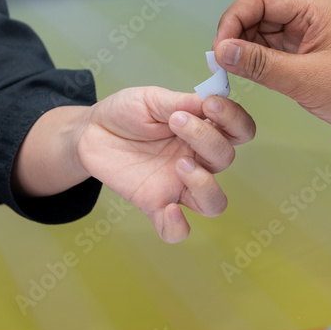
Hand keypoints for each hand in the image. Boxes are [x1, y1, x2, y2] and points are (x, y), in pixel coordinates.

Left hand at [74, 87, 254, 242]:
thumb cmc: (126, 113)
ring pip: (214, 202)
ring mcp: (178, 186)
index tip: (211, 105)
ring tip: (180, 165)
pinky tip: (170, 210)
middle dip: (206, 138)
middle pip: (225, 159)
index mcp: (203, 131)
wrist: (91, 132)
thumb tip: (211, 98)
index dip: (234, 119)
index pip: (239, 131)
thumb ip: (180, 102)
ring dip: (205, 184)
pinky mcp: (155, 205)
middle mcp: (198, 160)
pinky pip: (176, 231)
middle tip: (176, 122)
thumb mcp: (152, 99)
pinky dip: (178, 227)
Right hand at [213, 0, 330, 143]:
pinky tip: (247, 80)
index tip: (219, 50)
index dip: (234, 20)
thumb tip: (222, 50)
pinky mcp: (309, 63)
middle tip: (220, 66)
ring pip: (264, 37)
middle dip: (236, 36)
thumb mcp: (307, 79)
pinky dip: (258, 66)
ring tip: (230, 75)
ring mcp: (310, 41)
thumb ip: (261, 64)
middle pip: (259, 15)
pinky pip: (275, 56)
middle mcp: (310, 19)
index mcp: (314, 9)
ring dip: (245, 53)